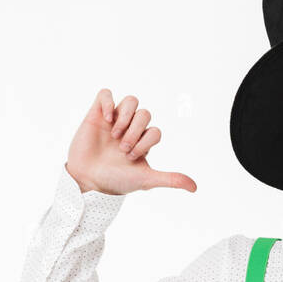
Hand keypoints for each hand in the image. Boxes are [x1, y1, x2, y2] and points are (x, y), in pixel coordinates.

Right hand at [65, 89, 196, 194]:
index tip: (132, 156)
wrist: (87, 180)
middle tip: (123, 148)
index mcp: (143, 142)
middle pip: (145, 114)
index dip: (146, 142)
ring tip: (115, 134)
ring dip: (126, 117)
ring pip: (131, 101)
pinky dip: (107, 103)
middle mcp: (130, 128)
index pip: (155, 131)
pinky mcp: (96, 114)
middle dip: (136, 131)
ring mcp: (114, 120)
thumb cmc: (116, 181)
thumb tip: (195, 187)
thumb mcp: (146, 180)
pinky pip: (105, 94)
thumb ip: (170, 179)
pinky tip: (105, 120)